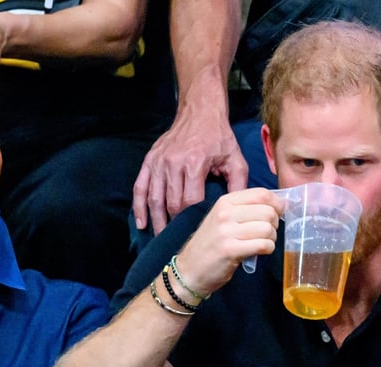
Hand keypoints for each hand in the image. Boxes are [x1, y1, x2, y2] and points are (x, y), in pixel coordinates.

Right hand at [133, 107, 247, 233]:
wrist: (199, 111)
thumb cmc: (219, 137)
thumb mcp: (235, 159)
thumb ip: (238, 185)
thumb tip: (241, 210)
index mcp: (195, 163)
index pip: (190, 200)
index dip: (192, 218)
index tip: (196, 231)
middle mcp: (173, 163)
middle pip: (171, 203)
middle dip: (174, 224)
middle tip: (178, 240)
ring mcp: (158, 162)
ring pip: (154, 198)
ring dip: (156, 220)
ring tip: (161, 237)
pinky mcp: (149, 160)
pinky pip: (140, 187)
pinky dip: (139, 207)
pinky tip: (142, 223)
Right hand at [173, 188, 281, 294]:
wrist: (190, 270)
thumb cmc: (210, 245)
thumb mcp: (223, 219)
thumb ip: (246, 209)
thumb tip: (280, 205)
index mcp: (225, 201)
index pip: (262, 194)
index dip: (277, 204)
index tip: (278, 214)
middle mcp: (225, 213)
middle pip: (268, 211)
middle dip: (274, 225)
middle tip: (266, 234)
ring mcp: (227, 231)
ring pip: (268, 228)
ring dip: (271, 239)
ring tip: (261, 244)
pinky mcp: (231, 250)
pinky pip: (263, 245)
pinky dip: (267, 249)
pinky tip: (259, 252)